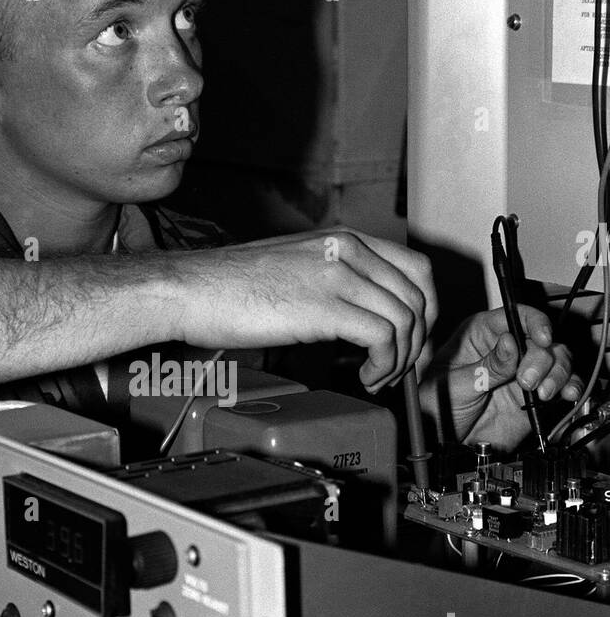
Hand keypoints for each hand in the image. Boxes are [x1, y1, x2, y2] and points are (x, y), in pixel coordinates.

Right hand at [176, 228, 436, 391]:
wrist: (191, 290)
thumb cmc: (228, 286)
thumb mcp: (294, 267)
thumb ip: (332, 279)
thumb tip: (359, 316)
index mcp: (343, 239)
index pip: (415, 268)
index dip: (425, 311)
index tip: (413, 340)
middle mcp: (347, 250)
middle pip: (418, 297)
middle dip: (417, 342)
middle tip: (399, 368)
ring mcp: (338, 276)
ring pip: (405, 320)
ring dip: (400, 360)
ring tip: (378, 378)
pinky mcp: (325, 307)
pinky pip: (383, 338)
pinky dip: (384, 365)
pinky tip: (366, 377)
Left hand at [418, 305, 581, 449]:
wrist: (443, 442)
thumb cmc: (436, 406)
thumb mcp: (457, 384)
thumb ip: (487, 366)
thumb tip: (510, 341)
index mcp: (481, 334)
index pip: (514, 315)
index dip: (533, 322)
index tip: (542, 338)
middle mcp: (507, 349)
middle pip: (541, 339)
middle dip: (542, 358)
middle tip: (528, 382)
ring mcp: (523, 371)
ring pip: (557, 358)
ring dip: (558, 373)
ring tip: (542, 393)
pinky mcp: (536, 393)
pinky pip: (563, 384)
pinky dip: (570, 386)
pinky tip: (567, 394)